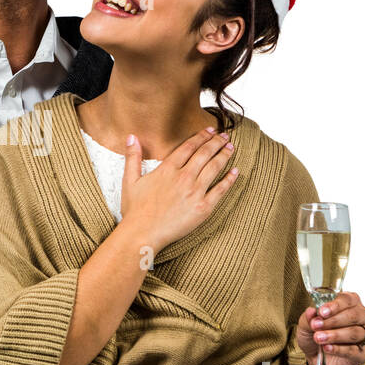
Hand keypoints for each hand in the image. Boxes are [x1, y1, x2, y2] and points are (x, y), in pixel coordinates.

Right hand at [119, 127, 237, 252]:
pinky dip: (229, 179)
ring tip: (230, 148)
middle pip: (204, 154)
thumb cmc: (135, 210)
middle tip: (224, 136)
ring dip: (224, 155)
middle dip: (216, 142)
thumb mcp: (129, 180)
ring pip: (214, 168)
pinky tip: (235, 171)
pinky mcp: (203, 208)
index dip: (201, 137)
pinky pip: (220, 190)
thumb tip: (131, 136)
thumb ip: (132, 157)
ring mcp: (195, 192)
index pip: (188, 147)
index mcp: (167, 169)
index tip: (209, 130)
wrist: (142, 233)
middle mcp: (183, 177)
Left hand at [295, 291, 364, 364]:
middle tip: (316, 326)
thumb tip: (311, 311)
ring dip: (335, 335)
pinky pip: (354, 350)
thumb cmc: (316, 335)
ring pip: (355, 332)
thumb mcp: (306, 325)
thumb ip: (308, 318)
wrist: (317, 358)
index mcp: (352, 304)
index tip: (322, 312)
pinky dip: (339, 349)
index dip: (335, 305)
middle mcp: (363, 317)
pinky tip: (327, 348)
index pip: (348, 299)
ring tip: (318, 338)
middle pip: (354, 315)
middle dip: (333, 321)